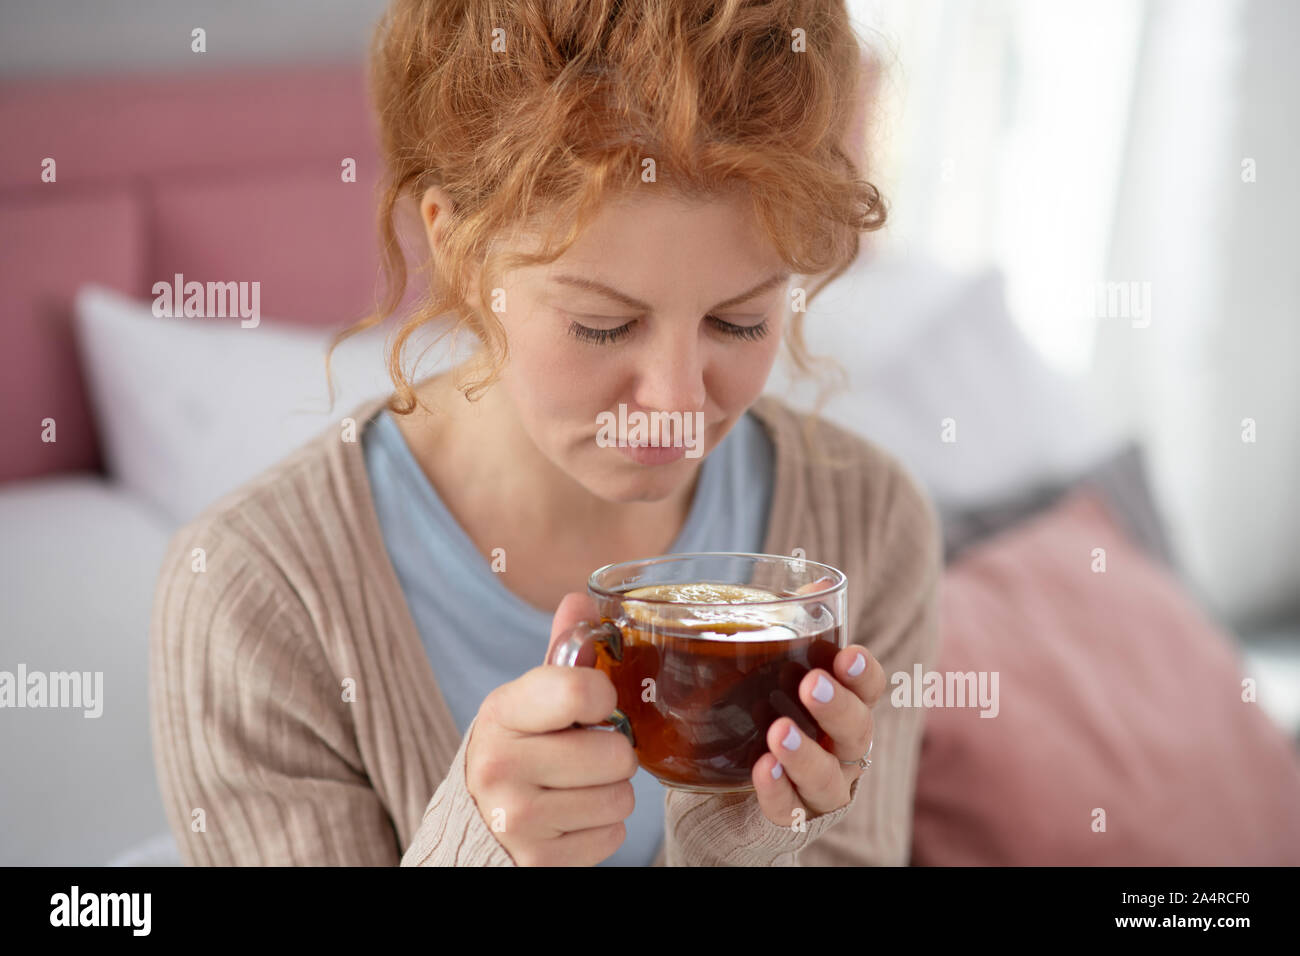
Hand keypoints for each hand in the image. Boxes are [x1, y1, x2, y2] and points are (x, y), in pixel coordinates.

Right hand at [463, 593, 637, 865]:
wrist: (473, 820)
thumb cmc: (514, 747)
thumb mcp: (526, 698)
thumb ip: (560, 651)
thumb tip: (583, 598)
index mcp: (502, 712)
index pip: (581, 690)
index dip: (602, 695)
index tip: (591, 704)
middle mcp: (502, 766)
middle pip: (616, 754)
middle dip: (612, 754)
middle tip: (585, 753)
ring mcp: (518, 820)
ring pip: (621, 798)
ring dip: (610, 793)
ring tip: (576, 786)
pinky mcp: (539, 862)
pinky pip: (612, 836)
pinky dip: (601, 828)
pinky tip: (571, 817)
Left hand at [749, 578, 884, 826]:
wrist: (719, 792)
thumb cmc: (747, 717)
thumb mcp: (757, 668)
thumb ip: (778, 630)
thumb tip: (807, 580)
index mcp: (838, 705)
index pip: (868, 688)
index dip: (864, 673)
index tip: (848, 654)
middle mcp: (838, 748)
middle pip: (858, 732)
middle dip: (838, 708)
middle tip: (811, 685)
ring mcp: (817, 788)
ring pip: (831, 779)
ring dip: (807, 755)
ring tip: (779, 733)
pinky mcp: (788, 818)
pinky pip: (791, 811)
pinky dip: (779, 791)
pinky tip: (762, 771)